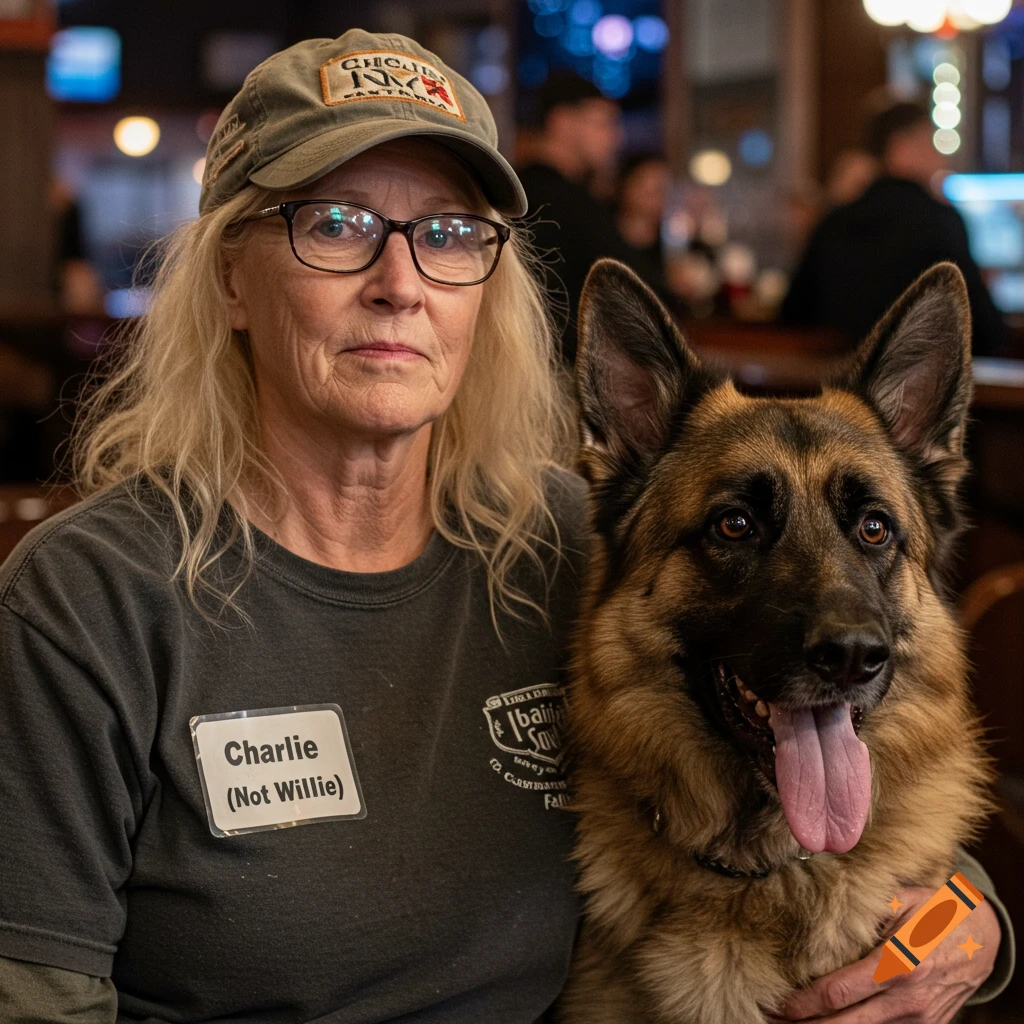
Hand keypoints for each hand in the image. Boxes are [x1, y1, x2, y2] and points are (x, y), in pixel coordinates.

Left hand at [776, 886, 1000, 1021]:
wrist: (986, 939)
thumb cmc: (938, 911)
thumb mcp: (905, 899)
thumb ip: (867, 907)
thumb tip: (820, 899)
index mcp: (897, 965)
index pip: (837, 992)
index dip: (802, 1003)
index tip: (776, 1004)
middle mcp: (908, 1000)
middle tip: (771, 1021)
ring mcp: (919, 1020)